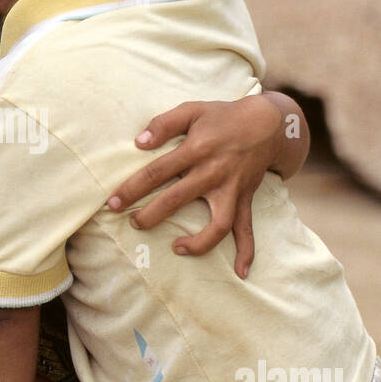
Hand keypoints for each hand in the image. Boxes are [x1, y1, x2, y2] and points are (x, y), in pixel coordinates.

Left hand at [107, 95, 287, 278]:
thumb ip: (164, 123)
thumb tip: (139, 142)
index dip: (131, 188)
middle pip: (176, 199)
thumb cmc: (223, 116)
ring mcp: (231, 189)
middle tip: (133, 223)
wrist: (268, 123)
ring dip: (198, 242)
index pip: (156, 172)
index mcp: (196, 149)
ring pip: (216, 224)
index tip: (112, 203)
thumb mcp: (192, 110)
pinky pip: (246, 229)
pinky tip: (241, 272)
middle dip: (150, 215)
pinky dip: (246, 251)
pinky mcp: (244, 199)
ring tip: (177, 248)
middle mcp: (213, 172)